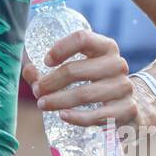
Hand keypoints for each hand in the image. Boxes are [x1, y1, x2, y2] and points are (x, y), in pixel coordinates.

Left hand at [21, 29, 137, 126]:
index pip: (82, 38)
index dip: (60, 48)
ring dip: (58, 101)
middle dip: (50, 81)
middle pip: (76, 69)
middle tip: (37, 91)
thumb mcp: (78, 70)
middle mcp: (117, 64)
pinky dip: (77, 117)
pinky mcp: (127, 110)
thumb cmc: (95, 82)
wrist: (128, 104)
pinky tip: (63, 116)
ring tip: (42, 104)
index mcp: (105, 47)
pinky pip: (97, 115)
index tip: (45, 61)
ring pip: (85, 94)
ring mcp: (124, 87)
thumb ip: (49, 70)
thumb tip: (28, 70)